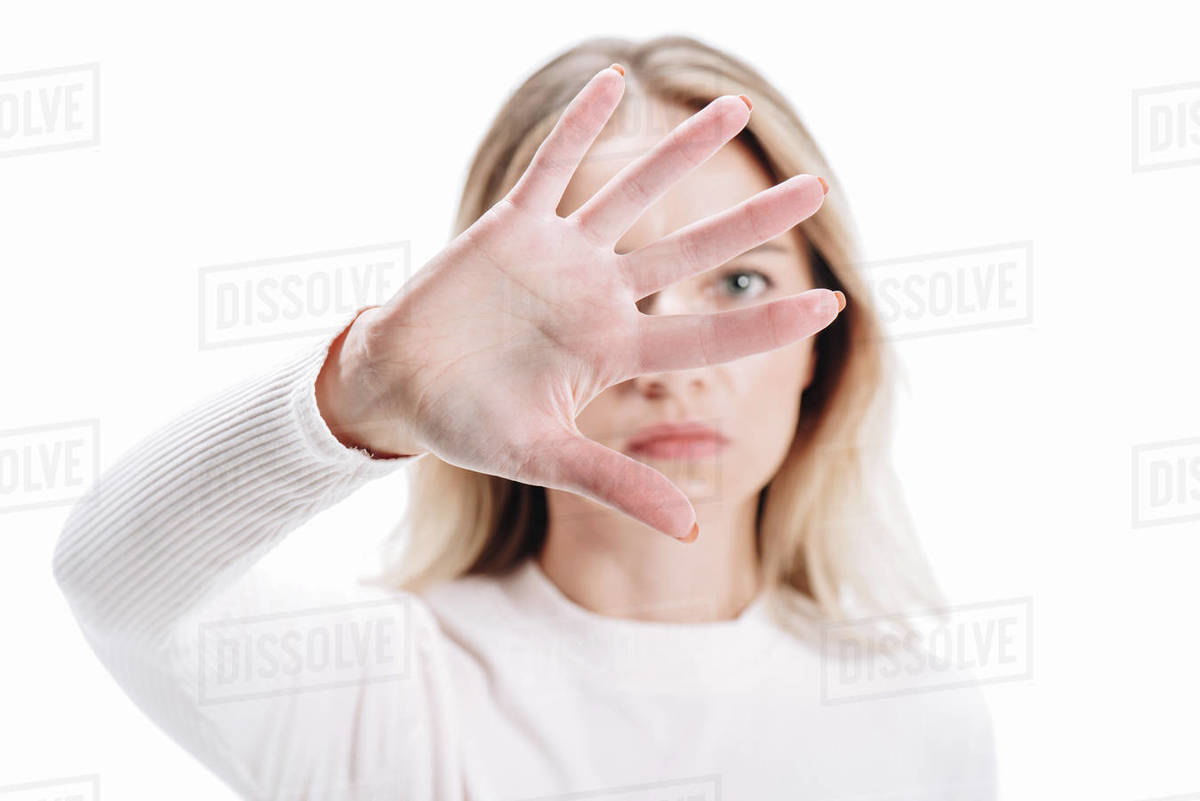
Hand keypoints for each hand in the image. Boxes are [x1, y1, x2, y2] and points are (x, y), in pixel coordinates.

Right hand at [317, 64, 840, 540]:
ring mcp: (560, 257)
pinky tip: (616, 83)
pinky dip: (581, 126)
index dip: (768, 319)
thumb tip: (689, 530)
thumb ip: (616, 483)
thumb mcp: (544, 457)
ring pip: (633, 194)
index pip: (708, 332)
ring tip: (734, 109)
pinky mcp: (513, 226)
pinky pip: (553, 167)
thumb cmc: (470, 426)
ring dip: (681, 154)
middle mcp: (600, 296)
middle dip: (753, 220)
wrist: (400, 387)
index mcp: (613, 351)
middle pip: (691, 251)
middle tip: (817, 186)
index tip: (832, 302)